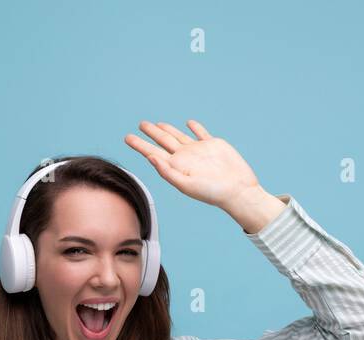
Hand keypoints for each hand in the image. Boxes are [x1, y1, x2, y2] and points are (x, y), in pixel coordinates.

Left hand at [124, 120, 264, 211]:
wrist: (236, 190)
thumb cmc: (211, 192)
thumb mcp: (185, 184)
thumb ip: (166, 171)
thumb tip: (150, 157)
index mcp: (175, 166)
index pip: (152, 152)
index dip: (140, 144)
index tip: (127, 137)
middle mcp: (184, 157)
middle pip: (163, 141)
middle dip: (151, 133)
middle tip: (141, 124)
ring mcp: (198, 150)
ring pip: (179, 136)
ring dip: (168, 129)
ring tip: (158, 124)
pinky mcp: (212, 145)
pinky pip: (201, 133)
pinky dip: (195, 127)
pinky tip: (189, 123)